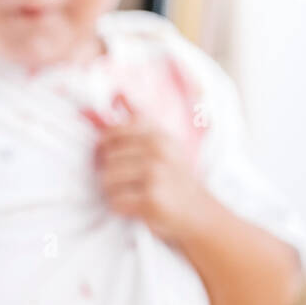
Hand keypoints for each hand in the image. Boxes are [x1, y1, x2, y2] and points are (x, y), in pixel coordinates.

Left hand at [94, 119, 205, 244]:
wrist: (199, 212)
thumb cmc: (172, 177)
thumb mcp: (162, 142)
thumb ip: (137, 118)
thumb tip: (116, 91)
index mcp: (156, 134)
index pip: (112, 133)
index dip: (106, 148)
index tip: (118, 159)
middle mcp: (157, 150)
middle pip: (106, 158)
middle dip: (110, 173)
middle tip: (129, 182)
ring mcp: (155, 174)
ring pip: (107, 179)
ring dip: (114, 192)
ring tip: (133, 194)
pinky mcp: (152, 198)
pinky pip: (115, 201)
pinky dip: (120, 208)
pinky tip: (136, 207)